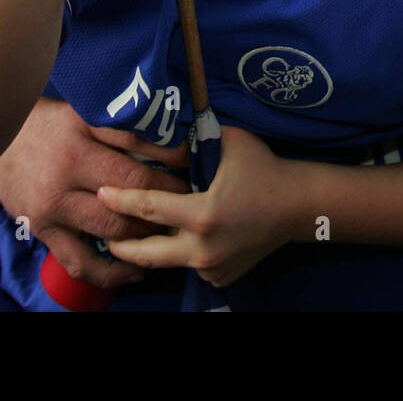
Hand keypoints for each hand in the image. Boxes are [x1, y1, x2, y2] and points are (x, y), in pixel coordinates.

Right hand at [0, 97, 189, 288]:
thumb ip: (123, 125)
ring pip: (112, 230)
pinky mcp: (43, 232)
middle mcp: (66, 175)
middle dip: (167, 200)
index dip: (173, 160)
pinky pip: (79, 262)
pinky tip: (135, 271)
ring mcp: (53, 208)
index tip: (195, 166)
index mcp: (80, 137)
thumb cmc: (50, 124)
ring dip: (147, 233)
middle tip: (190, 202)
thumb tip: (173, 135)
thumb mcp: (85, 113)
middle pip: (130, 195)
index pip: (139, 149)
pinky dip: (110, 272)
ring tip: (169, 229)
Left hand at [99, 126, 299, 287]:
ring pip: (170, 261)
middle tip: (105, 235)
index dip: (121, 200)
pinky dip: (184, 253)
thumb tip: (167, 125)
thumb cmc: (265, 168)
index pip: (149, 209)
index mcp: (202, 214)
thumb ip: (198, 136)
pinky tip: (184, 239)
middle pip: (147, 254)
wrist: (299, 206)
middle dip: (121, 246)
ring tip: (139, 236)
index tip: (102, 193)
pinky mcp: (222, 277)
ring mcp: (213, 267)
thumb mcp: (231, 142)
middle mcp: (203, 248)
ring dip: (155, 249)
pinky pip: (193, 267)